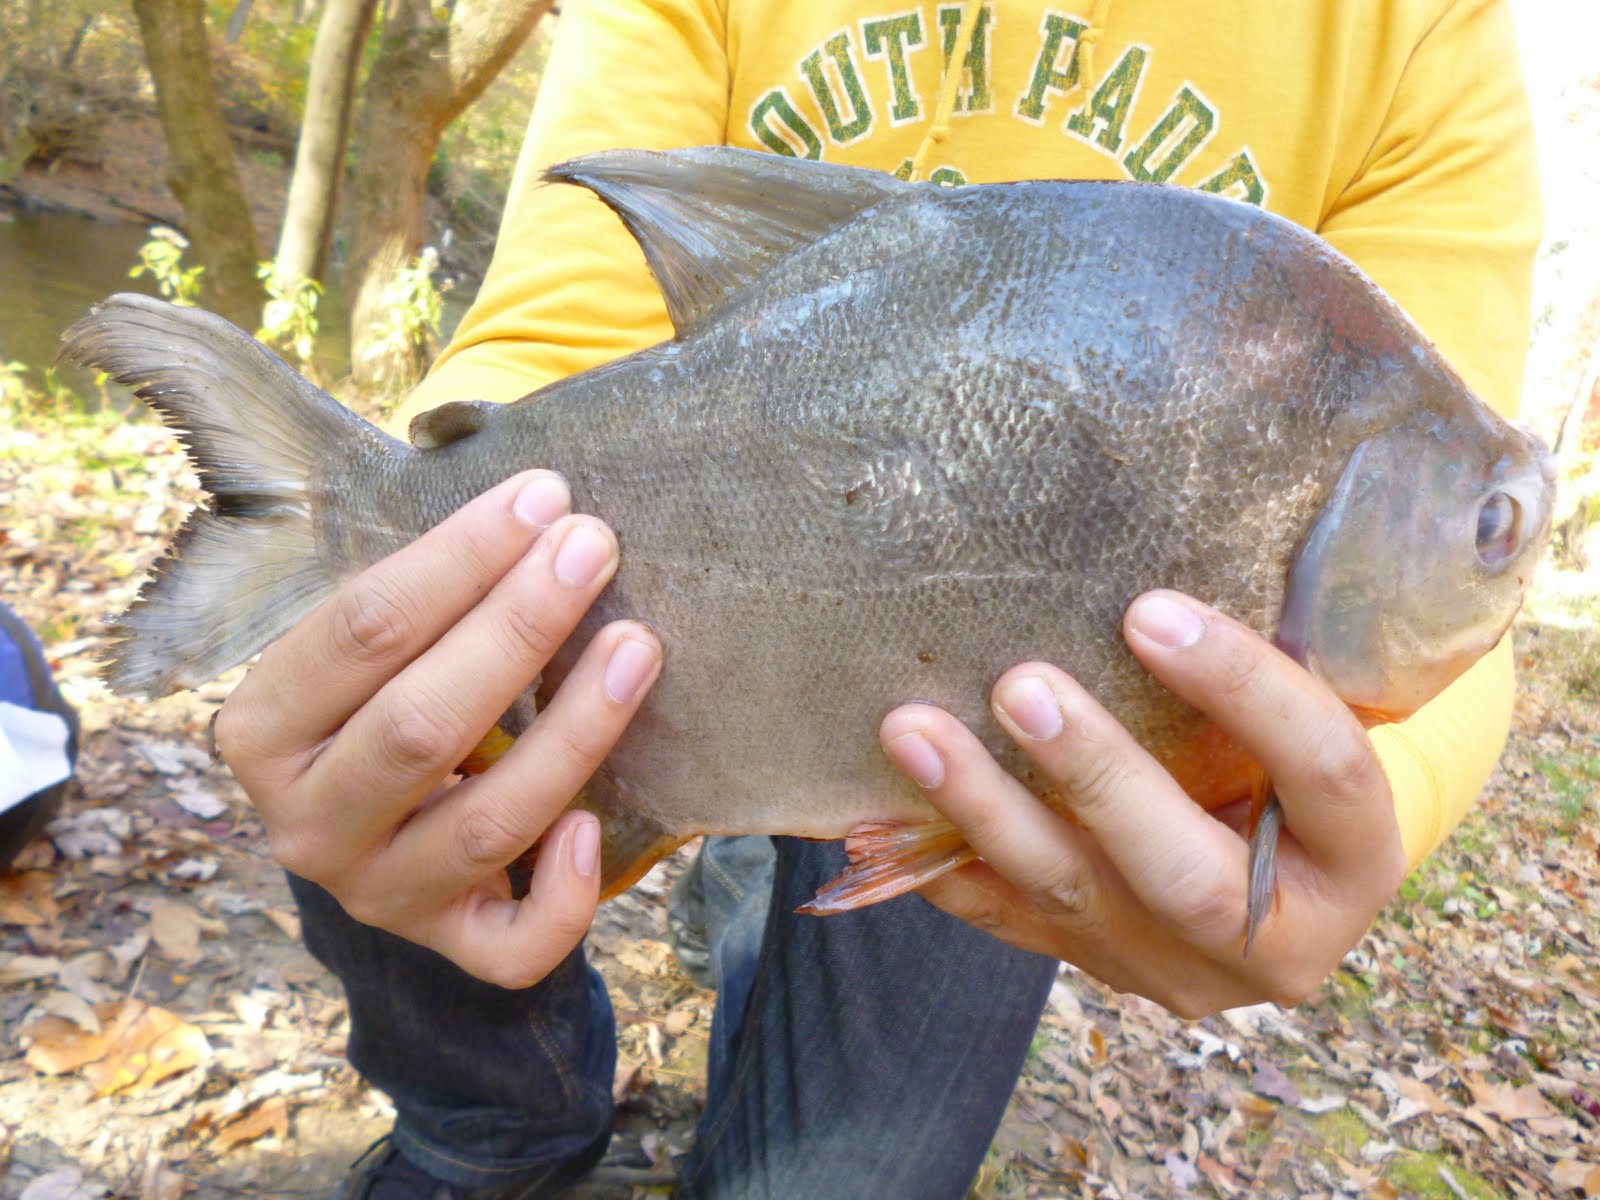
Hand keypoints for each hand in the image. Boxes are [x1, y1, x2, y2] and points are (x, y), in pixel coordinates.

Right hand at [213, 470, 661, 987]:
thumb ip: (422, 596)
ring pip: (487, 824)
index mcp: (263, 730)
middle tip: (594, 548)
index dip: (458, 557)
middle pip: (420, 725)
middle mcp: (306, 824)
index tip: (543, 498)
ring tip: (639, 646)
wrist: (384, 835)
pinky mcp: (450, 947)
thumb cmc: (386, 701)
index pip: (360, 630)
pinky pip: (513, 948)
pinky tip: (595, 827)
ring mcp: (378, 894)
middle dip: (518, 627)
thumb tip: (540, 502)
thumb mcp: (367, 654)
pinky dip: (563, 896)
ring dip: (573, 730)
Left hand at [880, 589, 1406, 1017]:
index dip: (1244, 690)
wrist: (1276, 878)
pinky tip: (879, 809)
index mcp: (1357, 860)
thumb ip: (1278, 642)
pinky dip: (941, 860)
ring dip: (983, 809)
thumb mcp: (1321, 708)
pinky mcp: (1099, 968)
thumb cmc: (1290, 757)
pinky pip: (1008, 919)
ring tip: (910, 730)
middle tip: (1019, 686)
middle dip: (1095, 777)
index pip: (1323, 773)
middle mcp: (1275, 941)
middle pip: (1185, 873)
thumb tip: (1202, 488)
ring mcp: (1177, 969)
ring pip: (1073, 896)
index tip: (1150, 609)